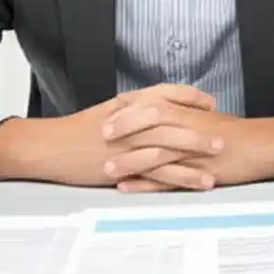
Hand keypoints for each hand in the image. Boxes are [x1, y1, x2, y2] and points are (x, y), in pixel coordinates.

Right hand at [0, 84, 224, 186]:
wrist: (49, 148)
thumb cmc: (74, 132)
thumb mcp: (104, 113)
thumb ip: (129, 110)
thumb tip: (151, 109)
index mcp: (126, 103)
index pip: (164, 93)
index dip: (189, 97)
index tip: (209, 102)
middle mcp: (131, 120)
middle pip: (173, 117)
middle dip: (201, 124)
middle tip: (224, 130)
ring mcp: (129, 143)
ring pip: (171, 143)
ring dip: (198, 149)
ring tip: (221, 156)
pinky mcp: (126, 165)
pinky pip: (162, 170)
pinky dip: (185, 175)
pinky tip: (201, 180)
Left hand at [103, 94, 273, 192]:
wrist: (261, 147)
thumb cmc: (232, 134)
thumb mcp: (203, 118)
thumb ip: (178, 115)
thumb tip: (150, 112)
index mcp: (188, 112)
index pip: (152, 104)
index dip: (128, 109)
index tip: (107, 112)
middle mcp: (188, 128)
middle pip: (150, 123)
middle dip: (123, 129)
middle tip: (100, 135)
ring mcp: (192, 152)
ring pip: (156, 152)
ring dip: (129, 160)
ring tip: (106, 169)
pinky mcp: (198, 172)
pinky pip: (168, 179)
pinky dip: (146, 183)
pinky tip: (127, 187)